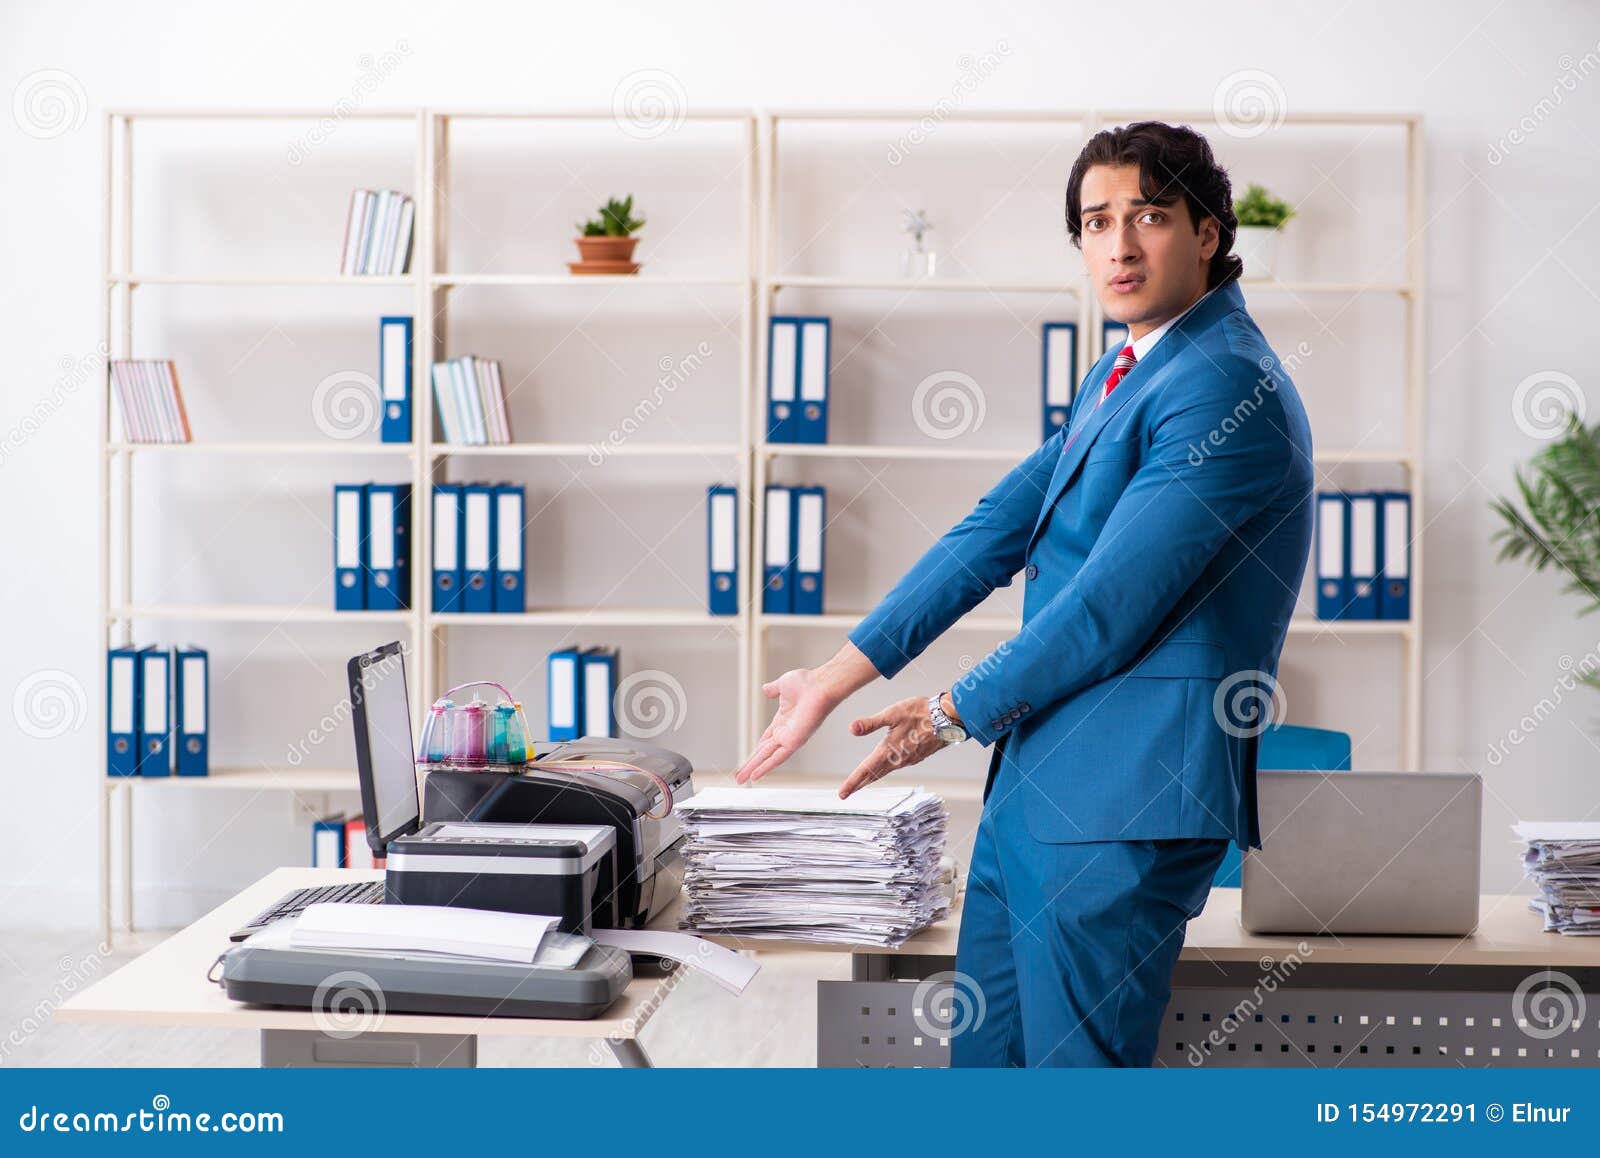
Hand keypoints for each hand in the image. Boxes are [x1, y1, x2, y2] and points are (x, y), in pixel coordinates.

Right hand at [733, 666, 841, 783]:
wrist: (819, 686)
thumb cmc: (807, 683)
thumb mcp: (783, 685)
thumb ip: (773, 689)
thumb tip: (766, 689)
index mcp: (782, 721)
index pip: (766, 741)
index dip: (756, 751)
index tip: (748, 760)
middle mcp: (785, 732)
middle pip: (764, 753)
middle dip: (750, 764)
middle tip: (739, 777)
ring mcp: (790, 738)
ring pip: (767, 758)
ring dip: (753, 769)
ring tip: (741, 779)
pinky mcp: (794, 742)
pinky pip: (777, 757)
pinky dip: (765, 767)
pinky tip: (755, 775)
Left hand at [839, 695, 947, 798]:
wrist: (948, 718)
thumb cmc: (920, 712)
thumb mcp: (892, 713)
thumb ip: (871, 723)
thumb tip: (852, 729)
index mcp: (889, 750)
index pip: (866, 769)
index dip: (853, 782)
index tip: (842, 794)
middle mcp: (898, 759)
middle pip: (874, 774)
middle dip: (859, 783)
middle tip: (846, 793)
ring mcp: (908, 760)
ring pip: (886, 772)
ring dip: (873, 777)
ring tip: (862, 782)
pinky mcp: (917, 756)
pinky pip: (897, 767)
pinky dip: (886, 771)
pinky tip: (885, 768)